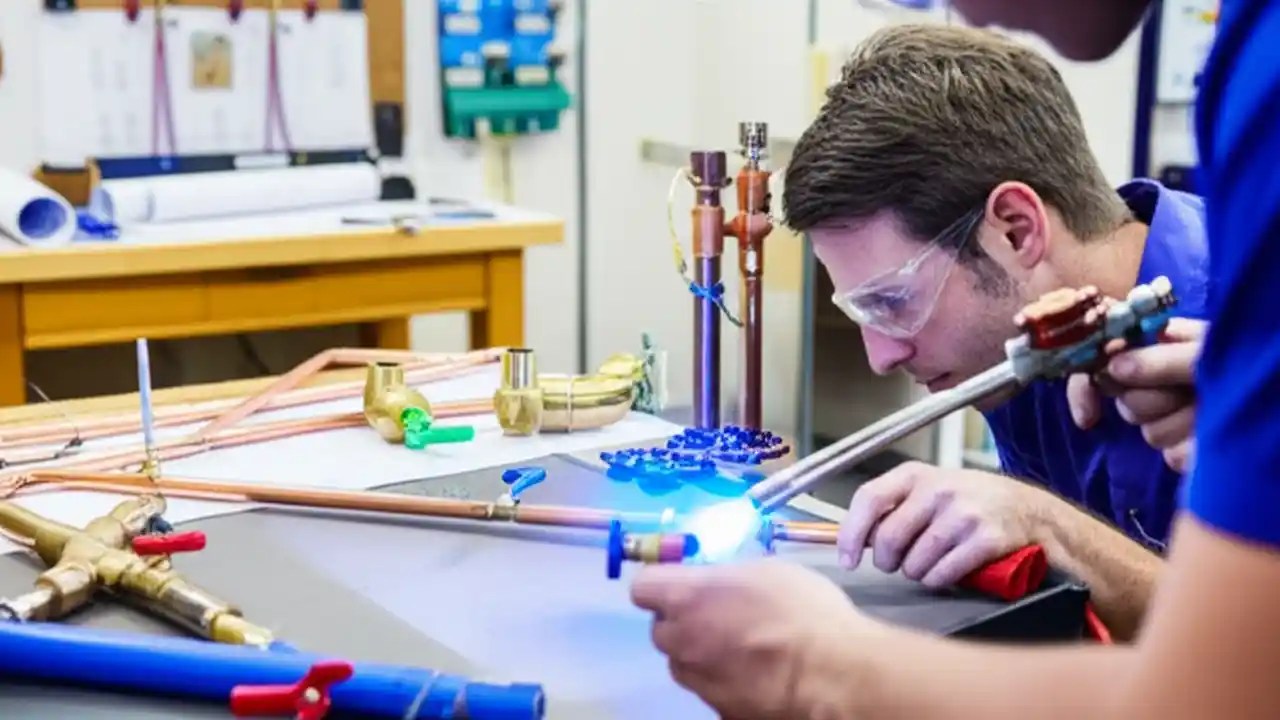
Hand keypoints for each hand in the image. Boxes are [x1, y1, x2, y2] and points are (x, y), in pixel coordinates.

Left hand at [631, 559, 880, 718]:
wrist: (833, 675)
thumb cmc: (803, 611)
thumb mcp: (768, 570)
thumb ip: (728, 576)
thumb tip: (719, 582)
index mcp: (687, 598)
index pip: (642, 587)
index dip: (661, 583)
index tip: (683, 582)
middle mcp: (681, 641)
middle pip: (660, 629)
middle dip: (682, 621)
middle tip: (718, 615)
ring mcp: (698, 681)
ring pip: (683, 662)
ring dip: (699, 653)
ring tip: (741, 649)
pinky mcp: (718, 710)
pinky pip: (710, 689)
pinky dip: (724, 681)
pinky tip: (756, 675)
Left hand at [838, 461, 1047, 587]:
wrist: (1030, 511)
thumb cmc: (970, 502)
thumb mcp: (930, 489)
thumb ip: (894, 506)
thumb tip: (856, 538)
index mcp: (915, 474)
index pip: (869, 499)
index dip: (851, 533)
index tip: (847, 560)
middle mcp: (938, 489)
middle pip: (889, 538)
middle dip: (887, 562)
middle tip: (897, 565)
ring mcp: (963, 514)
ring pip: (914, 562)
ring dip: (915, 574)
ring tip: (928, 565)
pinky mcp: (986, 539)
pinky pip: (942, 574)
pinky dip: (936, 581)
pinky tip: (944, 573)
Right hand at [1067, 317, 1203, 472]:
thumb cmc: (1242, 365)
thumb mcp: (1202, 351)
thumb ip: (1157, 359)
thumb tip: (1110, 369)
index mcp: (1157, 345)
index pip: (1102, 358)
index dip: (1090, 383)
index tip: (1087, 414)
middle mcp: (1159, 378)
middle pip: (1125, 399)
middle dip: (1152, 402)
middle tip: (1184, 392)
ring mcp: (1174, 414)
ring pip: (1149, 430)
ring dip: (1179, 425)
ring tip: (1210, 409)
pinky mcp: (1188, 446)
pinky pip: (1174, 455)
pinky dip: (1193, 449)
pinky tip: (1211, 437)